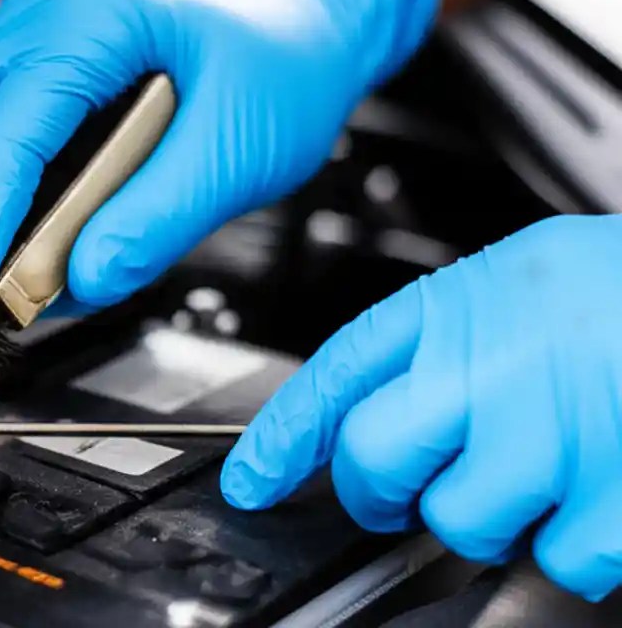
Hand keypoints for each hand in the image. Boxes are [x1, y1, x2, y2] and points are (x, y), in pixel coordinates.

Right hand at [0, 0, 442, 335]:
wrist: (297, 29)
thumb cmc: (276, 63)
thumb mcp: (237, 151)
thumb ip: (158, 220)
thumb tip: (85, 280)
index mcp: (86, 22)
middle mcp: (35, 23)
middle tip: (23, 299)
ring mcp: (22, 45)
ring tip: (61, 261)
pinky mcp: (24, 77)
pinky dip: (10, 203)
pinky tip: (63, 227)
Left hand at [221, 215, 621, 601]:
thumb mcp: (525, 278)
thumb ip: (447, 336)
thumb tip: (372, 402)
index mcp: (465, 303)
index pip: (336, 374)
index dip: (282, 436)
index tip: (252, 481)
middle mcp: (494, 365)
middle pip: (376, 459)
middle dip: (380, 487)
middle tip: (407, 485)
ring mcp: (554, 435)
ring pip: (457, 520)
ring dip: (487, 513)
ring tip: (542, 464)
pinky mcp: (614, 498)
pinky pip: (556, 560)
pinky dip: (575, 543)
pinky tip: (599, 488)